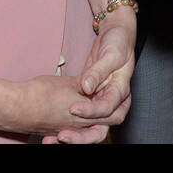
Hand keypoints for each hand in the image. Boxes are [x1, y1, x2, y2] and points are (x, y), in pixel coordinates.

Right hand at [0, 75, 125, 139]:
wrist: (14, 108)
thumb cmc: (40, 94)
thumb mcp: (67, 82)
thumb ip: (83, 83)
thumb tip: (92, 84)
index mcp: (86, 113)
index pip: (112, 114)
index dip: (117, 105)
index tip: (116, 95)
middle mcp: (78, 126)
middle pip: (101, 129)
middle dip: (106, 119)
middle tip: (107, 108)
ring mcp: (64, 130)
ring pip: (85, 132)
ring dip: (88, 125)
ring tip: (87, 114)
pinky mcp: (51, 131)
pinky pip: (69, 132)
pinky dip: (72, 128)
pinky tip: (68, 121)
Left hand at [47, 16, 134, 142]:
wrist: (116, 33)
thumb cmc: (118, 42)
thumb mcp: (112, 54)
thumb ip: (99, 71)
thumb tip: (87, 87)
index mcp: (121, 92)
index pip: (107, 109)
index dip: (91, 112)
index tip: (73, 109)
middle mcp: (111, 101)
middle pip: (99, 127)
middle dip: (81, 136)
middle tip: (61, 135)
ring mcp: (99, 100)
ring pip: (88, 126)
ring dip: (72, 135)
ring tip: (52, 138)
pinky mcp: (89, 98)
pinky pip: (80, 115)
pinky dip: (68, 124)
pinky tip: (52, 129)